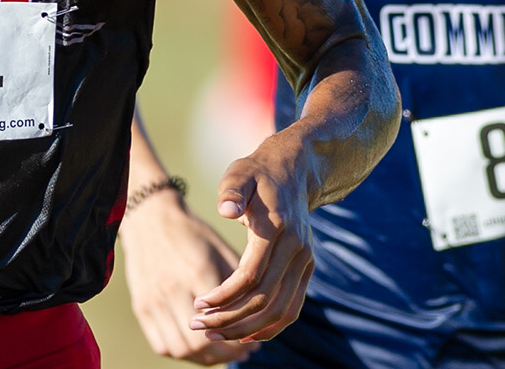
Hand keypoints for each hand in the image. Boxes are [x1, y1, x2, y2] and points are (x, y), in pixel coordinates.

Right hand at [120, 189, 256, 363]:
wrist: (151, 218)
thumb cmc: (193, 233)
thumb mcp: (221, 251)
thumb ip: (238, 283)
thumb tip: (259, 314)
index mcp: (198, 272)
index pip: (222, 321)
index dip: (240, 336)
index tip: (255, 339)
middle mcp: (172, 289)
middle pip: (200, 342)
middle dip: (225, 354)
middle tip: (241, 352)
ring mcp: (153, 300)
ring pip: (180, 349)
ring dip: (204, 358)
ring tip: (222, 354)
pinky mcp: (140, 307)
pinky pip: (162, 345)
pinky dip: (182, 353)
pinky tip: (198, 349)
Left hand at [189, 133, 314, 344]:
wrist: (294, 170)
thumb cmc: (258, 174)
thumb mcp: (240, 173)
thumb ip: (232, 190)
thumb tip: (226, 209)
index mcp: (276, 228)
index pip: (251, 275)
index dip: (224, 295)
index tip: (199, 304)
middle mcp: (296, 248)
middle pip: (265, 299)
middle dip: (230, 319)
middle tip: (199, 326)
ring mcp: (305, 261)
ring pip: (280, 311)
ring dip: (247, 329)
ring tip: (216, 334)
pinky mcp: (306, 269)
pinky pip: (291, 309)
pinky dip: (270, 327)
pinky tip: (243, 334)